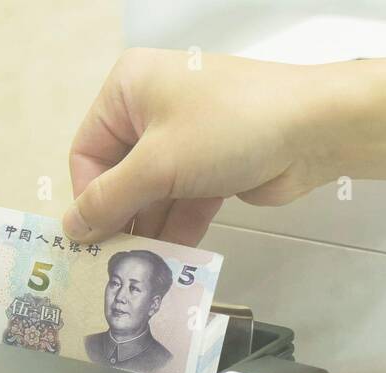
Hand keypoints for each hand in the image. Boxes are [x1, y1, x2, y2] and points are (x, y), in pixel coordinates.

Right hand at [64, 47, 385, 245]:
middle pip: (119, 176)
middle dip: (121, 219)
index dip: (89, 197)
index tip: (93, 239)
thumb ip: (109, 200)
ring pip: (152, 194)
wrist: (314, 129)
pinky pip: (181, 202)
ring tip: (141, 271)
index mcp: (129, 88)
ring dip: (149, 231)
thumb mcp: (158, 164)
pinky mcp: (213, 166)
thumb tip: (71, 229)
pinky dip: (177, 229)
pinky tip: (171, 263)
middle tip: (114, 264)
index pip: (87, 151)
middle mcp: (152, 108)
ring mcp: (186, 138)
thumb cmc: (227, 128)